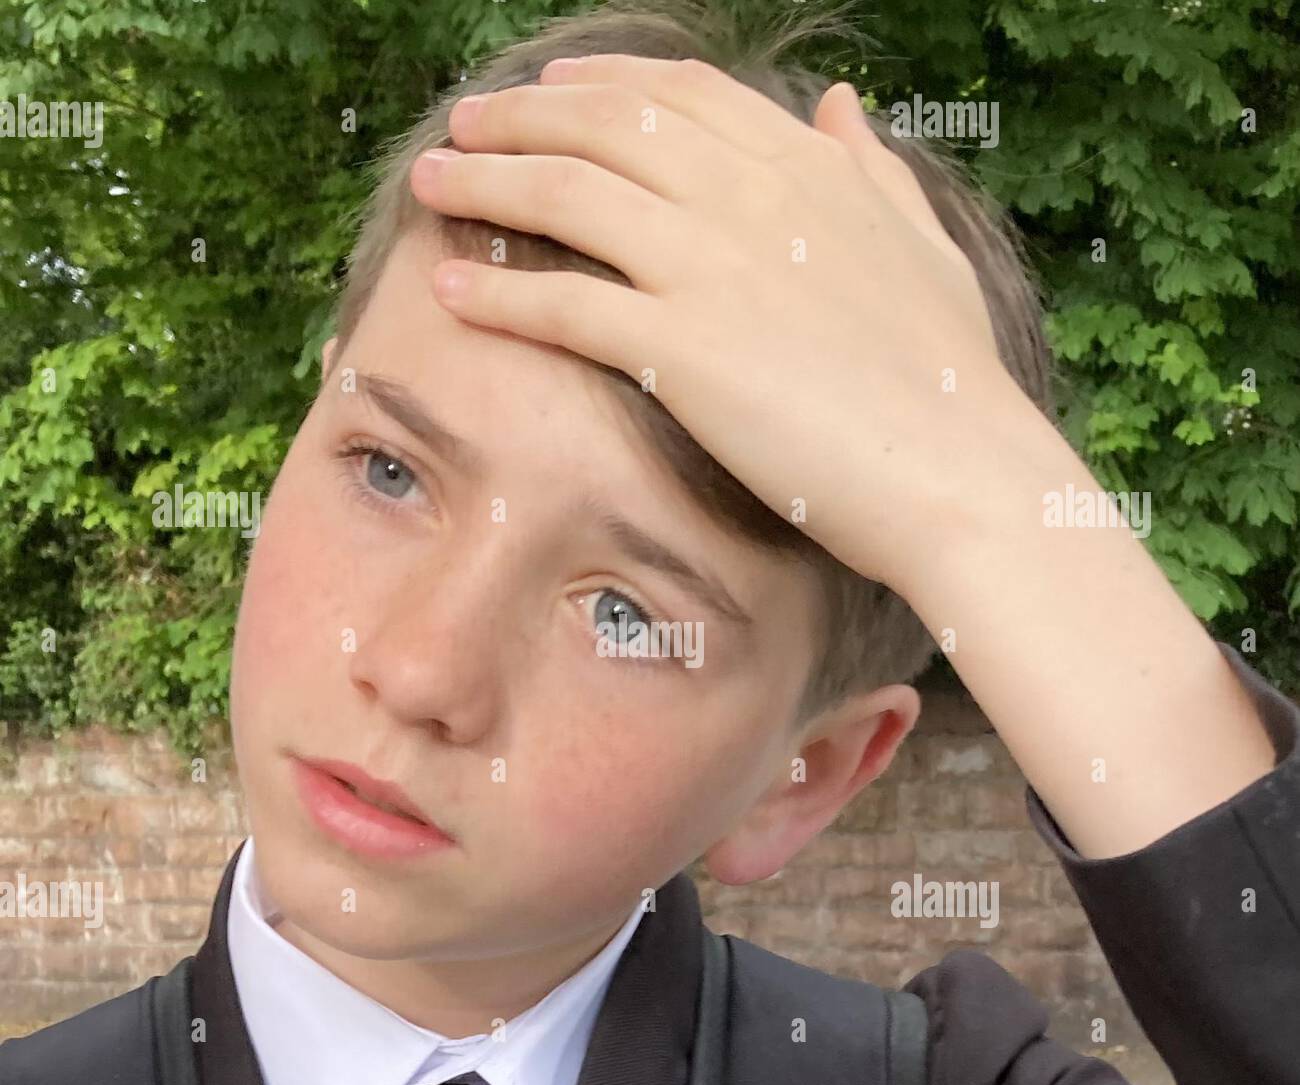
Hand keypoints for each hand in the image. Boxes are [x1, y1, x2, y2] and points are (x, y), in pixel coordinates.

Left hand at [412, 54, 1030, 590]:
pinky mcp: (679, 350)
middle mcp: (746, 198)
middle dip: (518, 118)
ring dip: (484, 184)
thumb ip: (873, 173)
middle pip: (601, 128)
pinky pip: (564, 307)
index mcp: (803, 168)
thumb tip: (843, 108)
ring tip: (431, 182)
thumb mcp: (923, 247)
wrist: (958, 470)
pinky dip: (500, 294)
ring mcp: (709, 267)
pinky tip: (451, 291)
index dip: (599, 83)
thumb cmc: (950, 377)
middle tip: (463, 124)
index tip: (549, 88)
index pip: (678, 94)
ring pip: (566, 198)